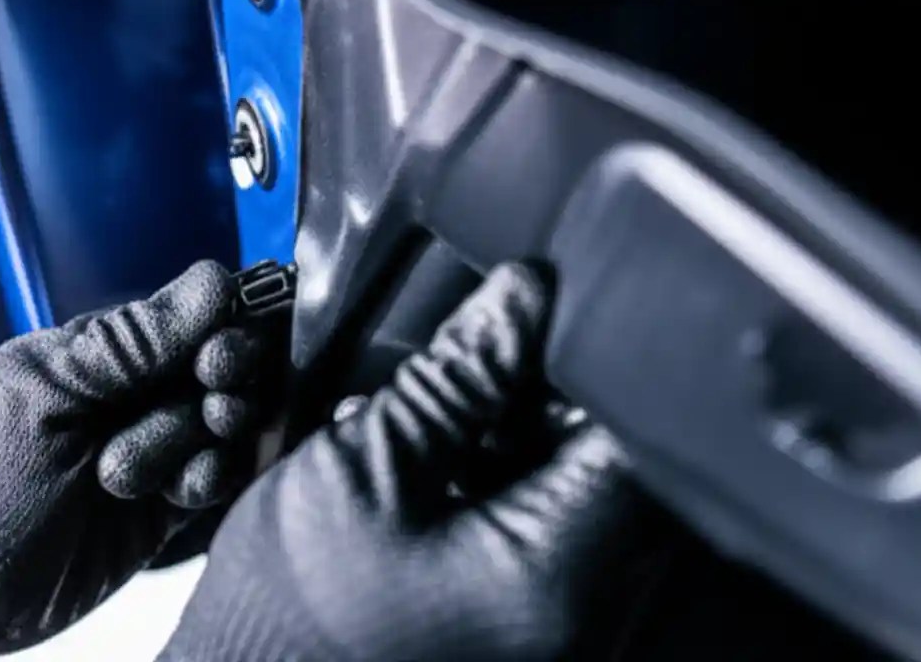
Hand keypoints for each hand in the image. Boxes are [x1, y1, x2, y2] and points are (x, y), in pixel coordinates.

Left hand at [0, 261, 278, 660]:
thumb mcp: (47, 401)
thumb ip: (130, 345)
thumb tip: (213, 280)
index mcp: (93, 354)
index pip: (185, 315)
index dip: (217, 331)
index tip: (215, 360)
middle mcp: (129, 395)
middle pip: (218, 365)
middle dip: (223, 385)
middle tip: (212, 409)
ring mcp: (150, 450)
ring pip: (222, 423)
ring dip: (208, 440)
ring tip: (171, 473)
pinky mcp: (163, 507)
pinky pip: (217, 475)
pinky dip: (212, 479)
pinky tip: (183, 494)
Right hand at [159, 263, 668, 660]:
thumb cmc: (287, 614)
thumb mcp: (365, 464)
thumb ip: (458, 374)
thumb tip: (525, 293)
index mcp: (553, 571)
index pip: (633, 432)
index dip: (590, 355)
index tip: (539, 311)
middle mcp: (581, 611)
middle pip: (610, 463)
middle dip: (547, 397)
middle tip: (473, 370)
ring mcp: (556, 628)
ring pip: (577, 496)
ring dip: (517, 440)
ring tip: (432, 427)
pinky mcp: (523, 630)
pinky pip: (544, 537)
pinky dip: (498, 490)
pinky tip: (429, 471)